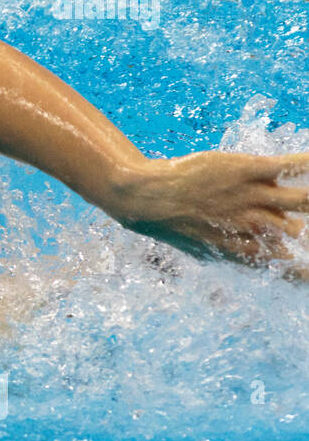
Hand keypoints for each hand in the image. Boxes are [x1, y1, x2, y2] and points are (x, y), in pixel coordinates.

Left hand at [112, 151, 308, 265]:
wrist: (147, 198)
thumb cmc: (180, 223)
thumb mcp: (214, 251)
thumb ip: (250, 256)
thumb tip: (282, 262)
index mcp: (250, 252)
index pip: (296, 269)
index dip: (306, 273)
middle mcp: (257, 227)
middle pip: (302, 232)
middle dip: (308, 235)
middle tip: (299, 230)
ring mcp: (254, 197)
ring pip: (306, 201)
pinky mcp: (250, 170)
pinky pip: (292, 166)